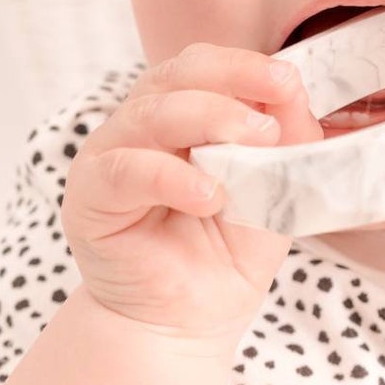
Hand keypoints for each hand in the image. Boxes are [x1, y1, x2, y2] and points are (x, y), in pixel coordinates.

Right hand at [62, 43, 321, 342]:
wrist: (192, 319)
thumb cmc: (231, 247)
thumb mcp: (277, 185)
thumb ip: (288, 138)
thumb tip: (294, 91)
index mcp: (186, 109)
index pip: (207, 64)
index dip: (245, 65)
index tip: (288, 80)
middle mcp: (144, 121)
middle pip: (178, 74)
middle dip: (233, 81)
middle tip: (275, 109)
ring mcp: (111, 153)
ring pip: (154, 113)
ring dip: (212, 119)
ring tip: (257, 144)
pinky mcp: (90, 196)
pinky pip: (127, 170)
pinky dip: (173, 177)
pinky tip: (209, 195)